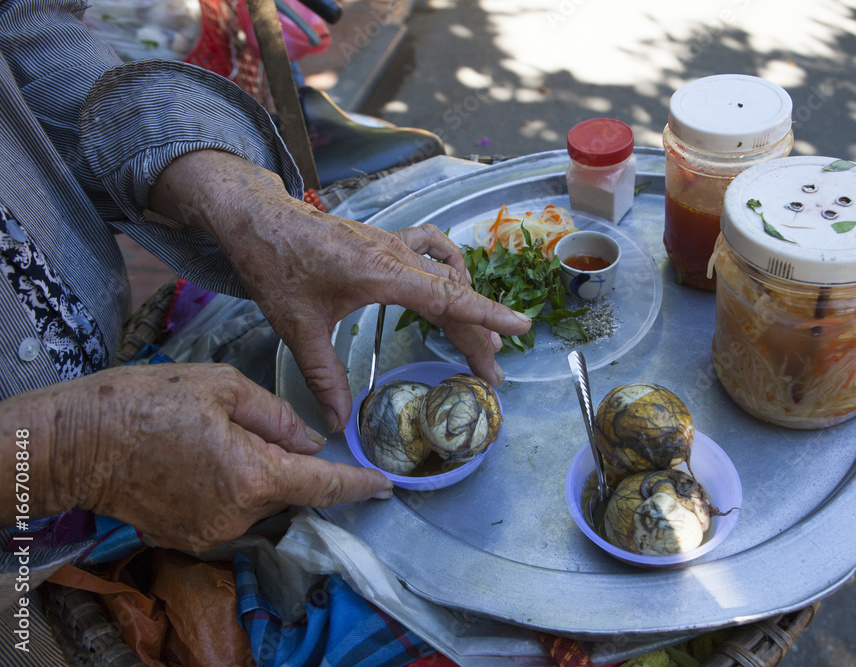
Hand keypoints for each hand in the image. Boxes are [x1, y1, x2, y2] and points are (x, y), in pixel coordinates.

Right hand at [15, 364, 392, 550]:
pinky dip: (232, 488)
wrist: (76, 442)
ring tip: (214, 439)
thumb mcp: (221, 386)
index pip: (323, 486)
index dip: (358, 485)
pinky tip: (201, 460)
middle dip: (291, 464)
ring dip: (257, 475)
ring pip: (260, 501)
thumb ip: (277, 416)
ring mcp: (212, 532)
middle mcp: (239, 514)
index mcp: (254, 474)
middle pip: (290, 491)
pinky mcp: (189, 537)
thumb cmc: (146, 402)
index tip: (384, 485)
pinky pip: (230, 512)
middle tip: (259, 429)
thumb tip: (311, 441)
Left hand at [149, 151, 530, 431]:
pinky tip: (453, 283)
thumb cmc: (275, 265)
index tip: (521, 328)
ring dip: (467, 307)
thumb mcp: (297, 328)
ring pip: (446, 277)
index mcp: (383, 273)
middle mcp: (397, 256)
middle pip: (454, 296)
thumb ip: (323, 377)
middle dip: (478, 335)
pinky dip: (449, 269)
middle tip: (492, 374)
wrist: (257, 217)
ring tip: (480, 342)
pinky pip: (432, 250)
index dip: (488, 315)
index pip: (449, 298)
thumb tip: (338, 423)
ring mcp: (394, 244)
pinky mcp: (385, 241)